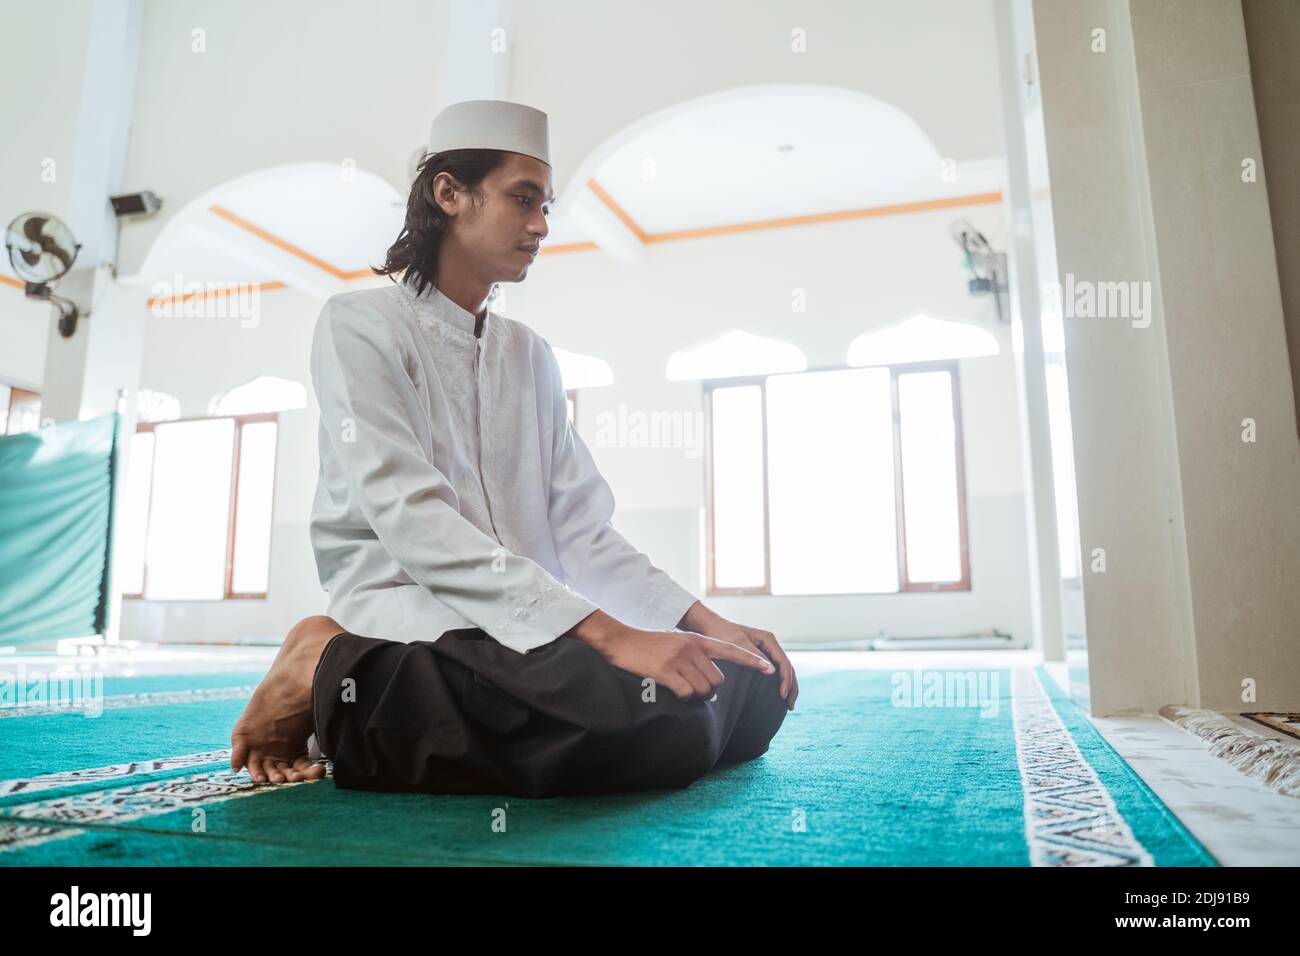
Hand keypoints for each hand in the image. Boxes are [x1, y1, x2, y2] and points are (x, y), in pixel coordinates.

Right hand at [571, 611, 775, 701]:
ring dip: (696, 696)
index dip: (751, 661)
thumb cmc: (649, 645)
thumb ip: (696, 654)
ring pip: (704, 689)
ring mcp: (679, 659)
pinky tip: (672, 691)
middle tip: (695, 689)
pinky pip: (687, 693)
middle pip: (717, 680)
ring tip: (681, 689)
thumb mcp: (677, 643)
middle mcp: (692, 647)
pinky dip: (683, 697)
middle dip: (710, 690)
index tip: (769, 669)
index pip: (730, 650)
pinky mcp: (666, 671)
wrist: (621, 641)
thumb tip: (712, 678)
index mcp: (697, 640)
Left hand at [678, 602, 798, 710]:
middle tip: (790, 706)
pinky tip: (778, 696)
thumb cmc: (723, 634)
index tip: (782, 695)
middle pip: (788, 667)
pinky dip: (780, 683)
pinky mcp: (761, 656)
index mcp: (768, 640)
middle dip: (791, 686)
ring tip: (788, 705)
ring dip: (789, 686)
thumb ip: (754, 656)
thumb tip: (772, 671)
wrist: (712, 627)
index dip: (786, 679)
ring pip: (784, 670)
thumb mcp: (737, 645)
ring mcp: (767, 650)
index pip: (784, 662)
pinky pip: (776, 670)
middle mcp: (771, 644)